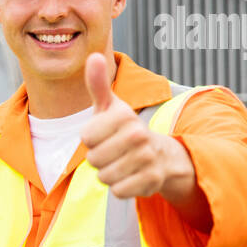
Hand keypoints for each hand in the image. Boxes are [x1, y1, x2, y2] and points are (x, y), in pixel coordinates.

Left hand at [80, 53, 191, 201]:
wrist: (160, 154)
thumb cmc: (124, 129)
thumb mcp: (110, 106)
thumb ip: (98, 84)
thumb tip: (92, 56)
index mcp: (124, 116)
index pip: (86, 138)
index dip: (90, 140)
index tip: (104, 134)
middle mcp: (138, 135)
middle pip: (93, 159)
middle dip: (98, 159)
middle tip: (113, 151)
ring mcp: (146, 158)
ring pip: (104, 176)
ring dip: (108, 173)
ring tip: (121, 163)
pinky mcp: (151, 180)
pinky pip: (117, 190)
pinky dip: (120, 187)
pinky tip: (131, 175)